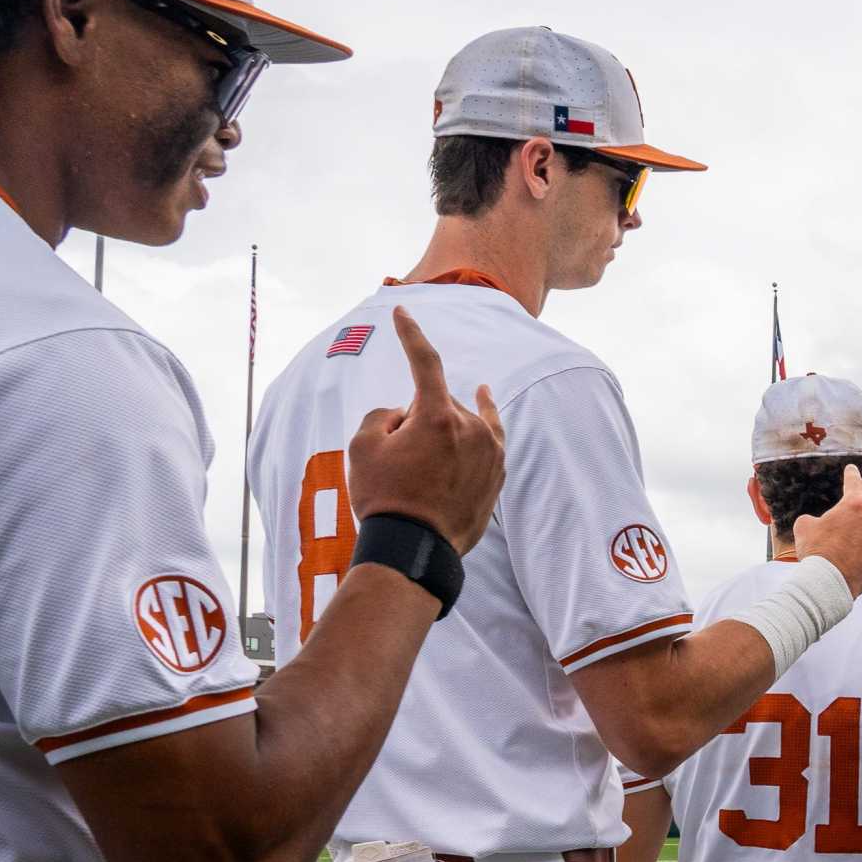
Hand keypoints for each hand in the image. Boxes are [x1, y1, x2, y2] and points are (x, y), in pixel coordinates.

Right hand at [347, 307, 504, 552]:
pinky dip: (476, 429)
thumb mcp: (363, 447)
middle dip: (419, 416)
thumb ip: (382, 415)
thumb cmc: (385, 498)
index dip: (411, 334)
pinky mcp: (498, 474)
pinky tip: (485, 400)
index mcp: (438, 416)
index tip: (402, 311)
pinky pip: (487, 440)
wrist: (416, 551)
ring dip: (445, 429)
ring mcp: (491, 452)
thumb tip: (404, 414)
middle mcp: (472, 429)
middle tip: (400, 457)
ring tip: (426, 460)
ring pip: (463, 423)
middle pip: (440, 404)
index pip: (424, 361)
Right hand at [792, 464, 861, 595]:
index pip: (855, 482)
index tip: (853, 469)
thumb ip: (812, 519)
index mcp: (854, 505)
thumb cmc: (817, 551)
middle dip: (851, 515)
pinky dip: (860, 551)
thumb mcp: (804, 526)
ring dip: (856, 535)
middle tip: (836, 525)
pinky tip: (846, 559)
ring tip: (839, 547)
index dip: (852, 474)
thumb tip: (813, 523)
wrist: (828, 582)